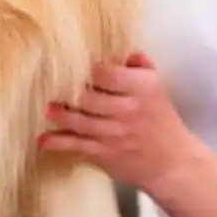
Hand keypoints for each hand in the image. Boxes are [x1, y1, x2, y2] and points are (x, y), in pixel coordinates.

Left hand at [38, 52, 199, 194]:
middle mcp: (127, 110)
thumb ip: (139, 67)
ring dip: (60, 115)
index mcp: (142, 89)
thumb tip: (123, 51)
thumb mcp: (156, 89)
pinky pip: (77, 146)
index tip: (74, 63)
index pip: (109, 74)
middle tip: (51, 84)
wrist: (174, 164)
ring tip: (49, 108)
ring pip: (80, 122)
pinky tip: (43, 140)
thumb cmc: (162, 122)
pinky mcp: (104, 154)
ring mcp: (114, 134)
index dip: (89, 69)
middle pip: (89, 98)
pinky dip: (58, 143)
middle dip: (68, 91)